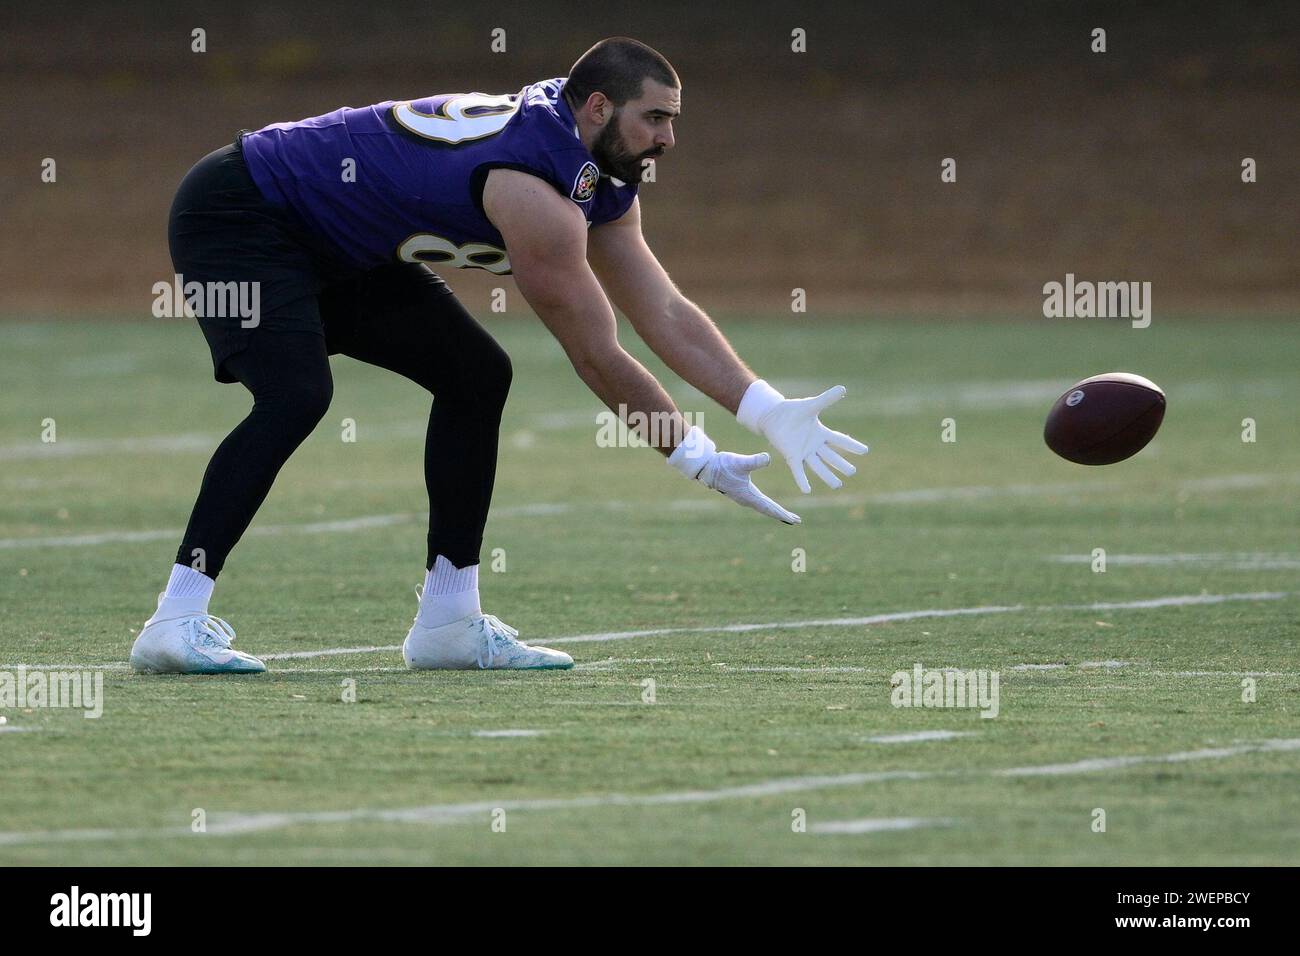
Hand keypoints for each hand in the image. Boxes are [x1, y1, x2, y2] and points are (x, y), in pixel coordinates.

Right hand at [697, 451, 800, 524]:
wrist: (706, 468)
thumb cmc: (722, 465)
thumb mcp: (740, 461)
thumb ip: (754, 461)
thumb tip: (768, 458)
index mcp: (749, 496)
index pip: (770, 507)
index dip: (782, 514)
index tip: (794, 520)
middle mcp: (747, 500)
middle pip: (769, 510)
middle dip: (782, 515)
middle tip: (796, 521)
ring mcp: (744, 497)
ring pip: (764, 507)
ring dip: (775, 511)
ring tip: (786, 516)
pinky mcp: (741, 493)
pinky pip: (759, 503)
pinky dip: (768, 506)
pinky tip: (769, 506)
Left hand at [738, 381, 868, 492]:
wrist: (773, 415)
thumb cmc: (793, 410)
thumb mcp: (812, 405)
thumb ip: (827, 399)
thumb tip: (843, 388)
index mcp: (821, 433)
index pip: (840, 440)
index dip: (851, 446)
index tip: (865, 451)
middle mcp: (814, 445)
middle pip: (831, 457)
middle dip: (841, 464)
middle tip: (852, 472)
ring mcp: (803, 452)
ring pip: (818, 466)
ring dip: (827, 476)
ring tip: (837, 486)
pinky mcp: (791, 456)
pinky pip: (798, 470)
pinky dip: (802, 480)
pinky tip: (807, 490)